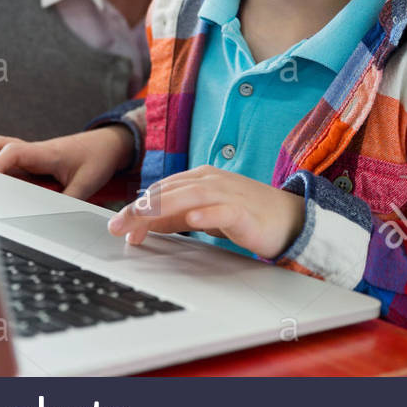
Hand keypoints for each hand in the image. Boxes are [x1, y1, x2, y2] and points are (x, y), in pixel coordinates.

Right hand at [0, 127, 131, 198]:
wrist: (109, 144)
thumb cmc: (97, 158)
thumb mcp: (87, 183)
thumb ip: (68, 201)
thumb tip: (52, 220)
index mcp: (45, 152)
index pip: (12, 151)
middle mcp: (33, 150)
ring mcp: (31, 154)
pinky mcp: (32, 161)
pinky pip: (7, 160)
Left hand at [107, 165, 305, 259]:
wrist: (288, 219)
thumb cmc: (245, 215)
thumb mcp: (203, 215)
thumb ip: (175, 217)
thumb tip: (143, 224)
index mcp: (199, 178)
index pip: (161, 190)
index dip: (137, 208)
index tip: (118, 227)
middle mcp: (211, 180)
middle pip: (169, 191)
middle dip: (140, 209)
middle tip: (118, 226)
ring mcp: (228, 193)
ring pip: (190, 195)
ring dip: (163, 207)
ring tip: (142, 217)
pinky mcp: (245, 210)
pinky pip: (224, 210)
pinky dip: (207, 213)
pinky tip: (192, 219)